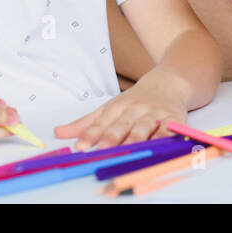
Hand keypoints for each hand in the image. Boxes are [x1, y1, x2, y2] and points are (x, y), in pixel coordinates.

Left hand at [54, 70, 187, 149]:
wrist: (169, 82)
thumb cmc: (135, 100)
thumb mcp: (109, 108)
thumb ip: (85, 123)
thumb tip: (58, 132)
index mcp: (117, 106)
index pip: (101, 122)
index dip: (90, 135)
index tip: (80, 147)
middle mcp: (135, 109)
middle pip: (122, 124)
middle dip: (112, 137)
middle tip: (102, 148)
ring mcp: (155, 113)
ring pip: (143, 127)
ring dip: (135, 138)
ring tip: (128, 149)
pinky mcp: (173, 118)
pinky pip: (168, 129)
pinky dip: (164, 137)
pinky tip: (158, 144)